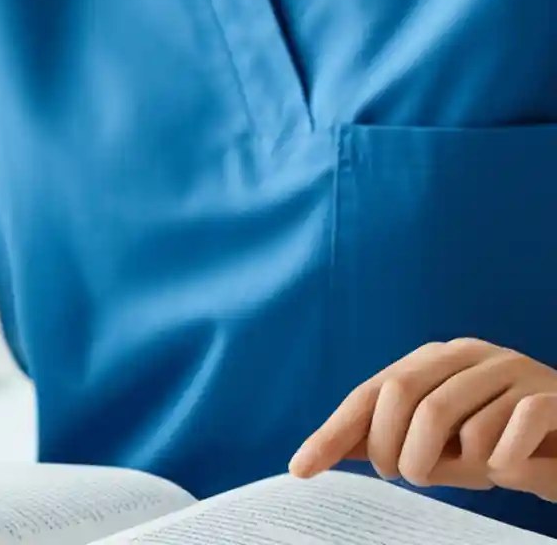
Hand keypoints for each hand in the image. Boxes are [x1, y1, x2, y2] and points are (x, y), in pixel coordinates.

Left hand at [290, 338, 556, 499]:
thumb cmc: (501, 446)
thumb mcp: (438, 448)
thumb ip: (382, 444)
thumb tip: (312, 456)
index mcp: (435, 360)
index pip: (370, 393)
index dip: (332, 432)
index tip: (300, 468)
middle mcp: (470, 354)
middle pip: (402, 396)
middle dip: (393, 449)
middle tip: (409, 477)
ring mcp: (514, 369)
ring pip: (448, 415)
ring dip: (442, 462)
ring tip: (459, 476)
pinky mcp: (553, 396)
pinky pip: (511, 428)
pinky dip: (499, 461)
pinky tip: (504, 469)